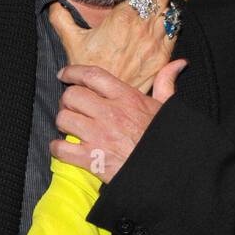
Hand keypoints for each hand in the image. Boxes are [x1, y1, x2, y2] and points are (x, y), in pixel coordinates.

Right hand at [47, 0, 198, 94]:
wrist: (106, 99)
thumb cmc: (89, 71)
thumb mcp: (71, 42)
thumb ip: (61, 19)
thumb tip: (52, 4)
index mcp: (123, 16)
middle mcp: (143, 25)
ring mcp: (156, 39)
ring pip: (172, 4)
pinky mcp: (163, 54)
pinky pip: (177, 25)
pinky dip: (178, 10)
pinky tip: (178, 1)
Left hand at [50, 58, 188, 182]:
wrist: (166, 170)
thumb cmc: (164, 139)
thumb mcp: (167, 108)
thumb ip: (165, 83)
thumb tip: (178, 63)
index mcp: (126, 97)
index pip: (91, 76)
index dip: (72, 72)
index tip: (63, 74)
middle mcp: (109, 113)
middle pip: (71, 96)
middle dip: (67, 101)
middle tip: (71, 108)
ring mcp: (98, 136)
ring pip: (63, 119)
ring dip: (63, 122)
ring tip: (70, 127)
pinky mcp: (90, 159)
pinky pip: (60, 148)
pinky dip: (57, 148)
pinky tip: (63, 148)